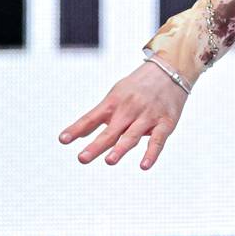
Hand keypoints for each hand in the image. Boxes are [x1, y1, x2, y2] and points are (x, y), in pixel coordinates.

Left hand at [58, 61, 188, 169]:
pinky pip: (158, 140)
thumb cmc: (139, 85)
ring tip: (110, 161)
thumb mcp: (116, 94)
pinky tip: (144, 165)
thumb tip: (77, 134)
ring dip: (121, 148)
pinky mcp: (166, 122)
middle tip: (82, 158)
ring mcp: (148, 116)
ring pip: (133, 135)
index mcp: (114, 101)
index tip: (63, 140)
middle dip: (96, 145)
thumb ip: (98, 116)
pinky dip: (152, 153)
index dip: (77, 129)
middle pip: (111, 131)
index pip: (92, 117)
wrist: (171, 70)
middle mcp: (129, 109)